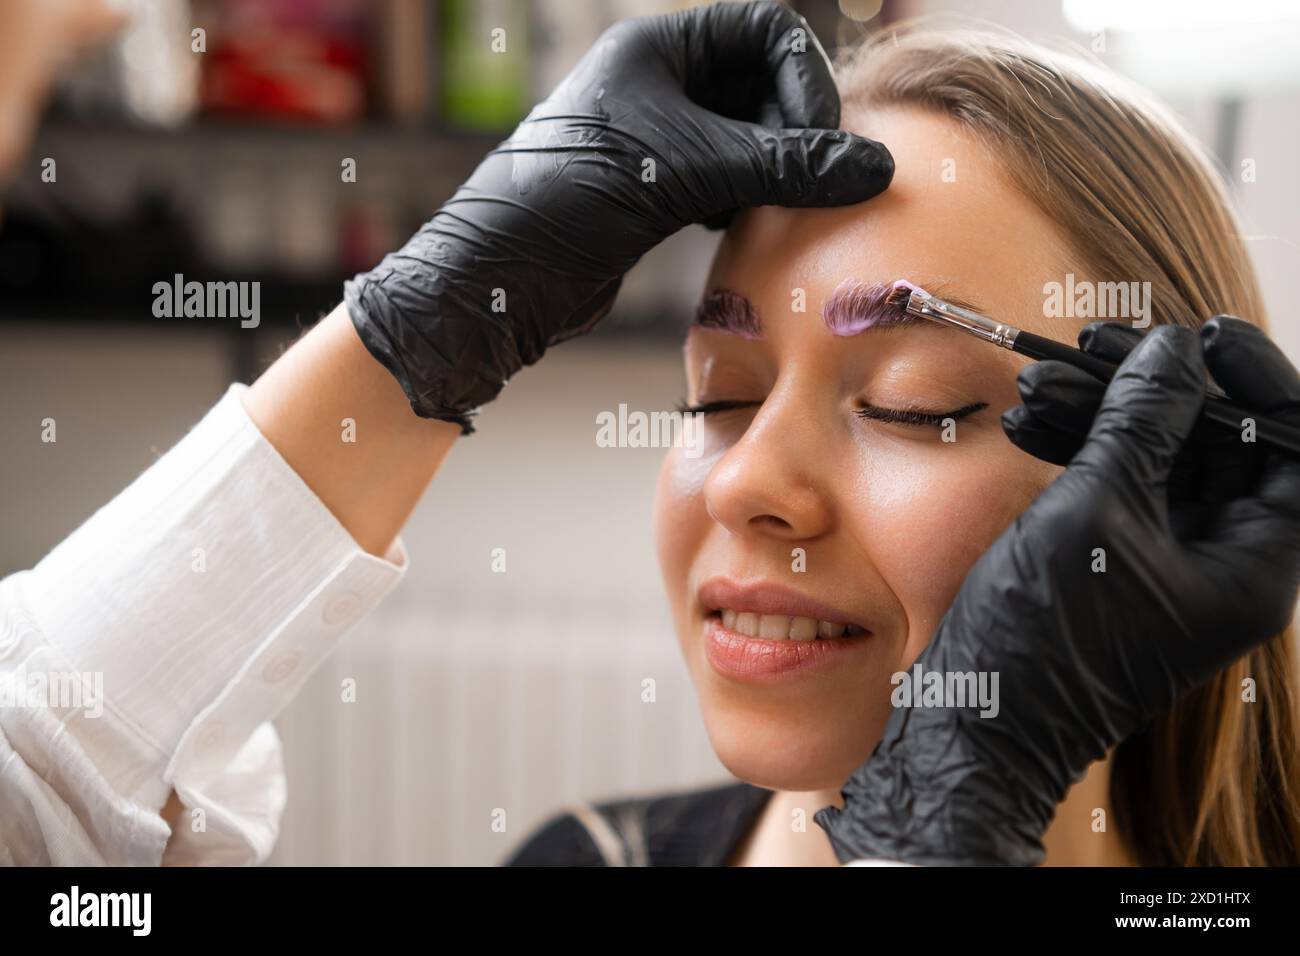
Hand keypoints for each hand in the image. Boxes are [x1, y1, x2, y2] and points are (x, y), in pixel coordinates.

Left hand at [344, 0, 892, 432]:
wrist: (499, 279)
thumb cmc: (572, 200)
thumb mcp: (685, 170)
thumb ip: (782, 165)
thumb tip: (874, 168)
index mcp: (659, 47)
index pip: (766, 31)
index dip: (806, 80)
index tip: (822, 140)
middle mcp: (660, 82)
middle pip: (763, 84)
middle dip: (797, 129)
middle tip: (816, 180)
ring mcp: (658, 136)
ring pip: (748, 136)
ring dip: (777, 168)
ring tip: (788, 206)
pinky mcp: (655, 188)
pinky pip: (727, 178)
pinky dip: (750, 197)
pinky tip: (748, 226)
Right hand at [815, 319, 1299, 864]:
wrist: (976, 721)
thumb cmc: (1044, 635)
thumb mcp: (1096, 509)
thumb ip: (1141, 421)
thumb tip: (1173, 351)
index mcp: (1254, 565)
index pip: (1289, 447)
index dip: (1253, 382)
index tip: (1202, 336)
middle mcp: (1223, 565)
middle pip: (1220, 447)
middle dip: (1158, 390)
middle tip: (1103, 344)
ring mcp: (1167, 568)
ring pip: (1158, 462)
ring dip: (1107, 414)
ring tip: (1045, 380)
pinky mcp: (1116, 568)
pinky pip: (1118, 490)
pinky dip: (1082, 451)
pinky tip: (1034, 421)